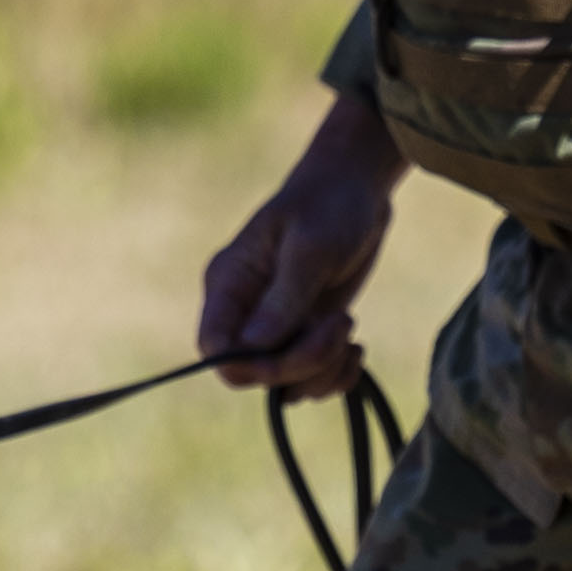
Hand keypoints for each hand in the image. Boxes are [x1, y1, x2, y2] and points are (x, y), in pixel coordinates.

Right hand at [200, 89, 406, 394]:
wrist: (356, 187)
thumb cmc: (327, 204)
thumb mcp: (309, 248)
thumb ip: (283, 300)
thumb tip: (253, 348)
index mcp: (229, 284)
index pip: (215, 348)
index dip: (247, 365)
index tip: (292, 351)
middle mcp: (245, 312)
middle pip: (254, 371)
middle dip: (302, 362)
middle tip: (342, 323)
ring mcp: (277, 325)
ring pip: (285, 383)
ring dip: (322, 371)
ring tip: (348, 328)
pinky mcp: (306, 332)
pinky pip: (311, 378)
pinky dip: (336, 374)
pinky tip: (356, 348)